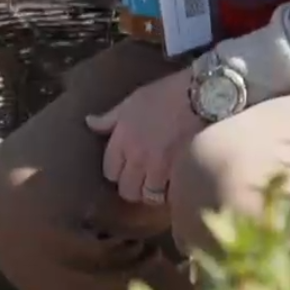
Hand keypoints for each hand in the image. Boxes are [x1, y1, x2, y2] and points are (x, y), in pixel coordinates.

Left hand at [86, 68, 203, 205]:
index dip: (117, 171)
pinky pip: (169, 194)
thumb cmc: (166, 94)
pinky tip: (174, 184)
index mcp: (122, 138)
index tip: (126, 167)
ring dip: (152, 193)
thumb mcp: (132, 101)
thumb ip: (110, 118)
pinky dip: (170, 193)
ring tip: (158, 185)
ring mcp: (158, 166)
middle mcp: (136, 156)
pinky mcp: (179, 172)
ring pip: (148, 195)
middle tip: (142, 180)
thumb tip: (88, 122)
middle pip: (126, 189)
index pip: (110, 171)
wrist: (201, 95)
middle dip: (133, 187)